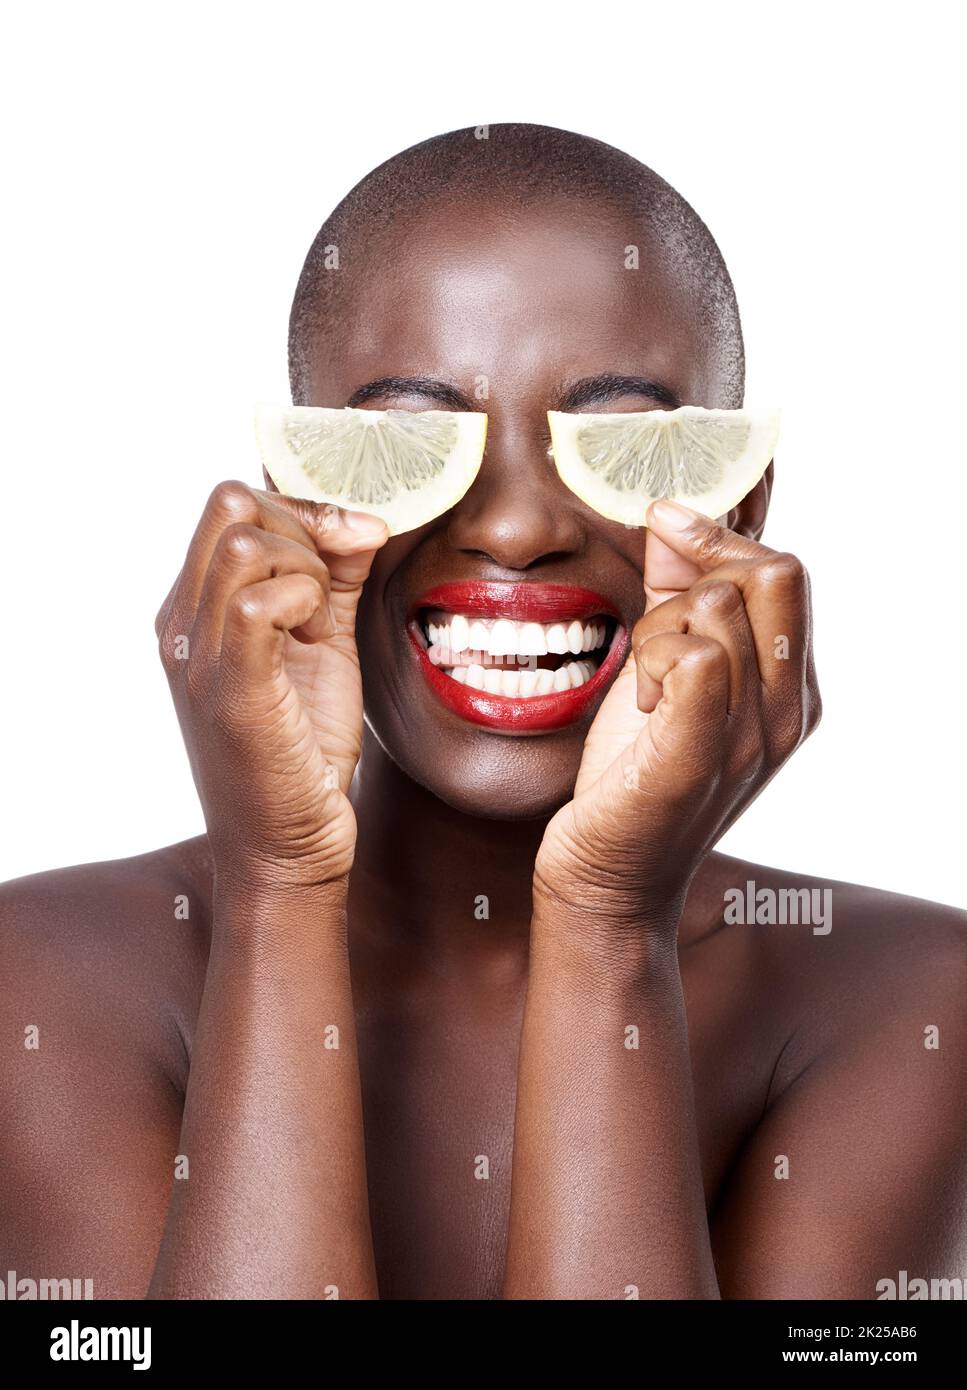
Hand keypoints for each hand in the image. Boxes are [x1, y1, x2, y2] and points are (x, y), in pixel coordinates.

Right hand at [155, 481, 387, 889]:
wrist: (288, 850)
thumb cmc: (302, 754)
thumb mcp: (323, 648)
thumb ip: (334, 580)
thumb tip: (361, 521)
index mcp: (196, 610)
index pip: (231, 505)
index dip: (303, 510)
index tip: (353, 546)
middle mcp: (183, 623)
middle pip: (230, 504)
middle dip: (304, 526)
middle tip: (334, 589)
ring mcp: (198, 654)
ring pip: (242, 540)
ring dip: (305, 566)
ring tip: (322, 623)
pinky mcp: (230, 688)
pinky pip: (259, 599)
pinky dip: (307, 600)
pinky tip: (320, 638)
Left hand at [534, 499, 820, 927]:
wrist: (610, 878)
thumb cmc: (634, 777)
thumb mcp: (662, 672)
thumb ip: (674, 595)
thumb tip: (671, 517)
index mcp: (790, 688)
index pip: (784, 570)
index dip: (718, 539)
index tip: (664, 532)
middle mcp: (788, 710)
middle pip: (773, 572)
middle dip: (698, 569)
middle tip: (655, 625)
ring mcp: (753, 736)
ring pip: (718, 605)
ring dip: (659, 625)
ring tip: (644, 682)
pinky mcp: (701, 755)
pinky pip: (698, 657)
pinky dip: (654, 657)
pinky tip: (642, 698)